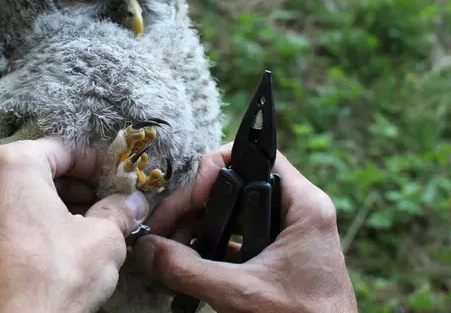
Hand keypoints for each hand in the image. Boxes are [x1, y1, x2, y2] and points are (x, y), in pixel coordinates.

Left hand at [0, 137, 149, 312]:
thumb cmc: (52, 277)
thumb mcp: (103, 238)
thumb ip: (120, 211)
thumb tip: (133, 202)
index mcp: (14, 165)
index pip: (64, 149)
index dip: (97, 163)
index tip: (118, 179)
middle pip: (44, 170)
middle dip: (81, 186)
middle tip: (111, 202)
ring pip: (29, 195)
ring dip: (63, 205)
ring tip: (95, 226)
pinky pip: (15, 218)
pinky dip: (42, 223)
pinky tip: (68, 245)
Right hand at [135, 143, 358, 311]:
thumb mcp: (240, 293)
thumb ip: (188, 270)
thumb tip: (146, 249)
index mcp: (304, 206)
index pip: (255, 156)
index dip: (215, 168)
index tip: (192, 199)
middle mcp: (298, 210)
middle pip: (236, 182)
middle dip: (196, 203)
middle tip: (166, 228)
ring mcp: (288, 230)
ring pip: (233, 208)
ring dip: (200, 224)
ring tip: (174, 247)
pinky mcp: (278, 251)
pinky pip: (238, 232)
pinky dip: (212, 241)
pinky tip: (191, 260)